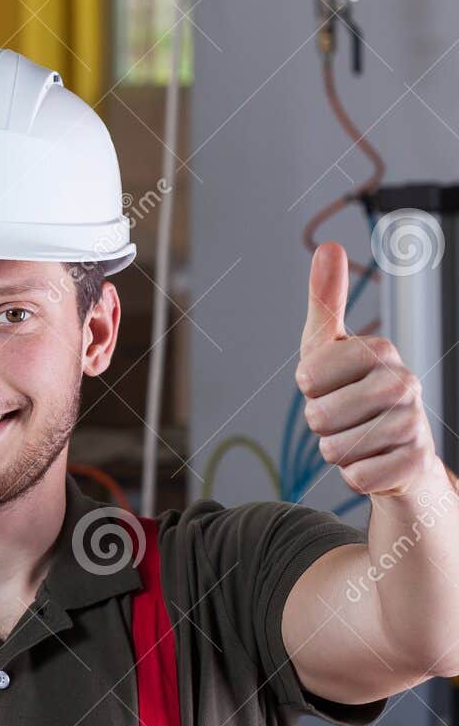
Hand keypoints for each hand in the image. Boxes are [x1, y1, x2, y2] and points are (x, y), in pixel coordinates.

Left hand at [296, 242, 440, 497]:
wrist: (398, 455)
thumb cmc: (355, 397)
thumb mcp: (330, 348)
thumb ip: (326, 301)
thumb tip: (329, 247)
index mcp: (379, 352)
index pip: (310, 372)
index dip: (308, 386)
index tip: (325, 385)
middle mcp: (404, 383)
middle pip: (320, 415)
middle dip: (319, 424)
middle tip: (339, 419)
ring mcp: (415, 424)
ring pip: (336, 449)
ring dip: (335, 451)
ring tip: (357, 440)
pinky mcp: (418, 464)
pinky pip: (358, 478)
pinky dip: (355, 476)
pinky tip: (374, 464)